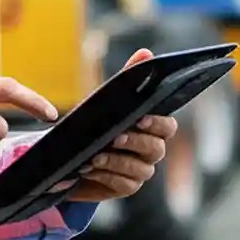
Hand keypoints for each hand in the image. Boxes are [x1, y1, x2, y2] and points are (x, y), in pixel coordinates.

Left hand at [63, 49, 178, 202]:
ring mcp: (141, 171)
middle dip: (135, 142)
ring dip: (117, 161)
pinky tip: (90, 168)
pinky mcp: (126, 187)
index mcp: (152, 128)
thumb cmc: (96, 122)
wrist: (72, 154)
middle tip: (115, 137)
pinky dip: (107, 175)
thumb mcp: (107, 99)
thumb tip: (146, 52)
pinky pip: (124, 184)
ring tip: (95, 155)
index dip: (157, 123)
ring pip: (140, 169)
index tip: (140, 118)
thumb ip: (128, 77)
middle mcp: (152, 151)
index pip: (167, 126)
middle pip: (156, 149)